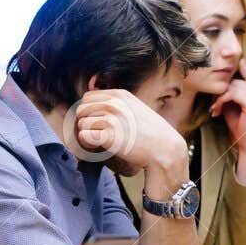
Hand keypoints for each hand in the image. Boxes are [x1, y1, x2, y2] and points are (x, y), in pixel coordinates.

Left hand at [68, 89, 186, 178]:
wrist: (164, 149)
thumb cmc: (150, 132)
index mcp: (119, 95)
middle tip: (96, 134)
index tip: (97, 123)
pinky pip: (83, 137)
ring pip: (81, 124)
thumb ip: (116, 103)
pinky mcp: (109, 136)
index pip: (87, 97)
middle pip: (81, 109)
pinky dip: (87, 144)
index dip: (88, 111)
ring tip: (100, 142)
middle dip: (85, 122)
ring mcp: (111, 119)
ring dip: (87, 134)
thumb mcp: (135, 107)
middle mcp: (114, 104)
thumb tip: (92, 101)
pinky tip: (98, 148)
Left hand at [213, 58, 245, 156]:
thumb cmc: (238, 122)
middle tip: (213, 104)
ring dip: (219, 98)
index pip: (244, 66)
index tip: (219, 69)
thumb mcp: (231, 101)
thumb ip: (229, 89)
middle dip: (219, 91)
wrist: (245, 141)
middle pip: (233, 79)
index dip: (232, 66)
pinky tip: (217, 111)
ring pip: (231, 86)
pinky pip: (231, 94)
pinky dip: (221, 101)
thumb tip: (218, 75)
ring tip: (215, 109)